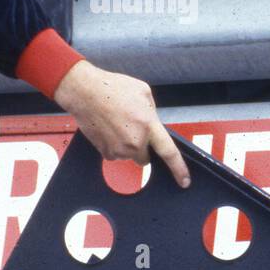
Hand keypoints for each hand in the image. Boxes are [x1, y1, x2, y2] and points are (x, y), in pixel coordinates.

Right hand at [53, 60, 190, 187]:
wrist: (85, 92)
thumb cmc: (112, 88)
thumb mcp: (143, 92)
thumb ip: (152, 112)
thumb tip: (153, 124)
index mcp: (148, 126)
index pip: (169, 153)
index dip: (179, 169)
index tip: (184, 181)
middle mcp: (135, 142)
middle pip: (146, 158)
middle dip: (143, 148)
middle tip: (132, 129)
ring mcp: (119, 149)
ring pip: (129, 155)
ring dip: (126, 144)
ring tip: (117, 123)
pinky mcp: (105, 152)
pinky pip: (115, 155)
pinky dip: (113, 145)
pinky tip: (108, 129)